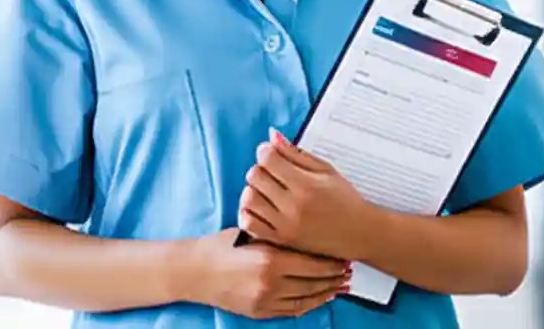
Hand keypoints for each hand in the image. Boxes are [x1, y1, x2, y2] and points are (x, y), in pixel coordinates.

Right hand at [184, 228, 351, 319]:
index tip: (343, 255)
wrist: (195, 271)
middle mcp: (271, 283)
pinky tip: (319, 297)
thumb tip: (305, 231)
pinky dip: (310, 304)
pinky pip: (293, 310)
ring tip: (341, 286)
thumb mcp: (251, 233)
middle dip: (334, 277)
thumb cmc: (220, 247)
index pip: (312, 262)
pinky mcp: (261, 312)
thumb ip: (277, 235)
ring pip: (307, 299)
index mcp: (270, 260)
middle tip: (348, 270)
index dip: (331, 261)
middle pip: (314, 282)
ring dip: (327, 292)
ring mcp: (266, 301)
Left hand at [239, 128, 374, 259]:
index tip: (272, 154)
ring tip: (266, 190)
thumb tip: (272, 136)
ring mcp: (285, 225)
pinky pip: (249, 224)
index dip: (266, 151)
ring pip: (248, 199)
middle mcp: (293, 206)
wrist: (360, 233)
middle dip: (260, 169)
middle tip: (271, 172)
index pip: (268, 159)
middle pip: (255, 176)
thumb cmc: (345, 199)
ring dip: (253, 190)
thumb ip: (296, 153)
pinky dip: (249, 212)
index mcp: (306, 185)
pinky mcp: (281, 240)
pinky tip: (262, 208)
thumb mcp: (326, 170)